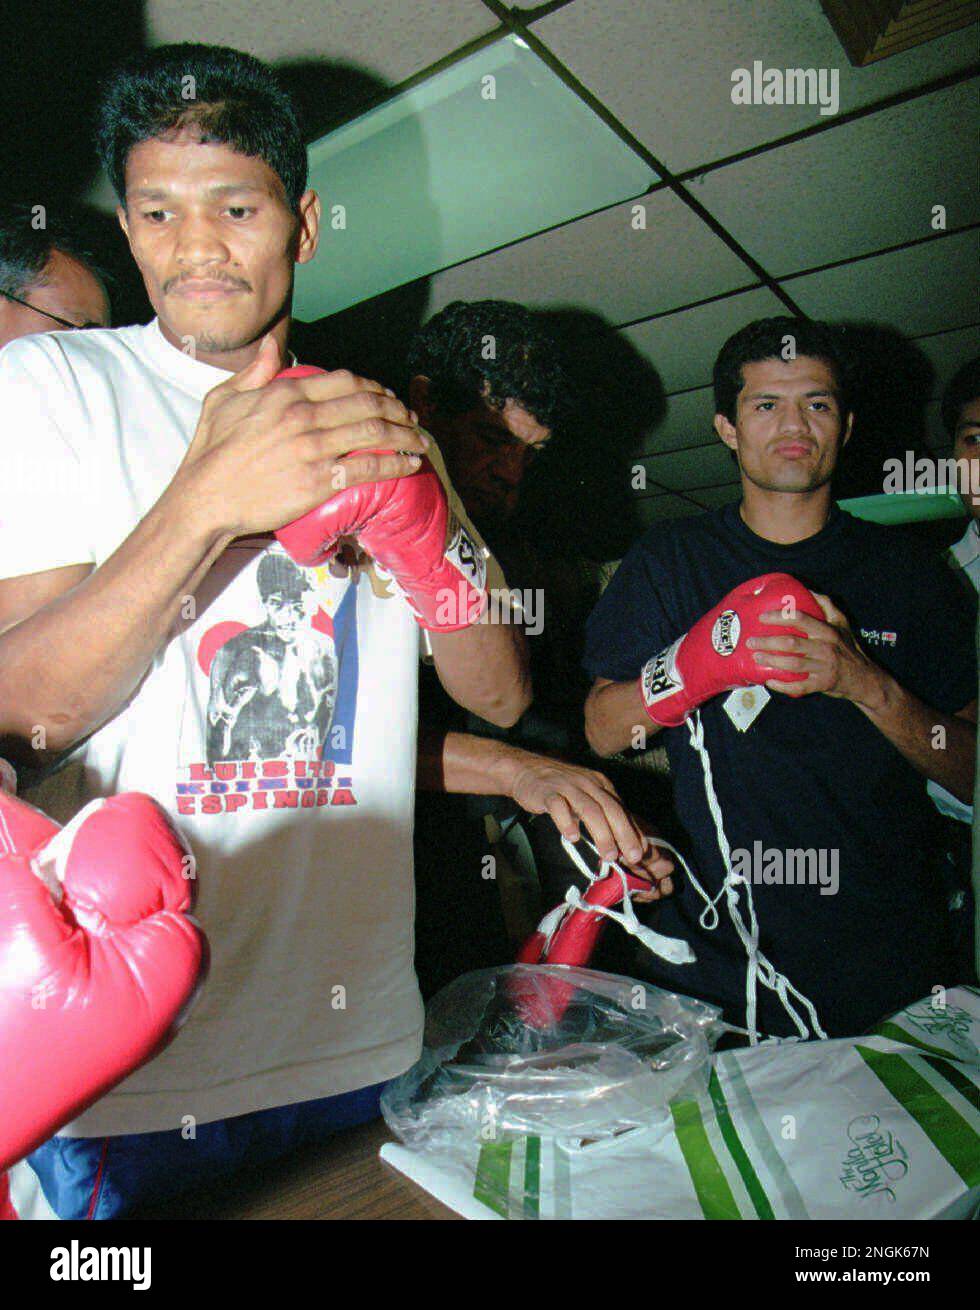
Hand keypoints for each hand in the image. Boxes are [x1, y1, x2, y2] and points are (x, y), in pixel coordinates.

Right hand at [171, 336, 429, 538]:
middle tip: (411, 418)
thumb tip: (270, 345)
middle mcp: (304, 416)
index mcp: (285, 393)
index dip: (374, 386)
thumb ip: (252, 371)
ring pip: (374, 433)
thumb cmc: (211, 451)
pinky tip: (410, 463)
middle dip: (397, 409)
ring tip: (420, 439)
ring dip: (405, 435)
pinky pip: (369, 468)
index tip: (387, 396)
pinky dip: (396, 463)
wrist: (205, 497)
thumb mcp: (223, 399)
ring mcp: (313, 449)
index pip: (345, 381)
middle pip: (367, 404)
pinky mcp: (319, 481)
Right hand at [507, 755, 673, 896]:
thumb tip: (621, 841)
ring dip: (602, 834)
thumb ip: (602, 814)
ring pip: (589, 810)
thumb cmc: (559, 787)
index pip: (621, 809)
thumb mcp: (586, 795)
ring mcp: (567, 787)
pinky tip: (573, 838)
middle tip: (632, 857)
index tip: (641, 852)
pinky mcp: (547, 792)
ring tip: (609, 855)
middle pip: (610, 809)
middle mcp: (588, 784)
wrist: (526, 769)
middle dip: (624, 834)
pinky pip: (559, 807)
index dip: (633, 831)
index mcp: (600, 785)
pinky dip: (567, 822)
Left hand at [748, 593, 884, 706]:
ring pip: (793, 664)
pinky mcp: (821, 684)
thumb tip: (808, 590)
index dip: (779, 617)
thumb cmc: (848, 648)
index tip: (762, 617)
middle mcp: (825, 648)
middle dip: (768, 642)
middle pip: (791, 643)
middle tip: (750, 641)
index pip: (800, 619)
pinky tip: (769, 681)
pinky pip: (799, 686)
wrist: (863, 678)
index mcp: (827, 631)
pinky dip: (782, 685)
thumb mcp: (842, 623)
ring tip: (756, 656)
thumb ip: (827, 605)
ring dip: (771, 660)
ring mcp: (823, 667)